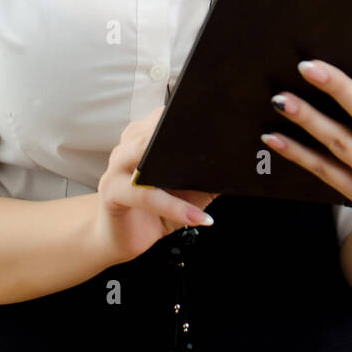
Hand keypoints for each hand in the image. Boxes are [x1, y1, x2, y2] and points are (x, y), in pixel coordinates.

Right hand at [93, 105, 219, 264]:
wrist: (127, 237)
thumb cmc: (160, 208)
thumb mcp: (190, 189)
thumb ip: (207, 172)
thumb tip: (240, 163)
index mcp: (146, 135)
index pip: (167, 115)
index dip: (188, 114)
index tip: (216, 118)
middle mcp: (129, 144)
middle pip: (155, 130)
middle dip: (182, 135)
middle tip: (212, 143)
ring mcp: (117, 166)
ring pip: (146, 157)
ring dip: (177, 168)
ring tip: (206, 178)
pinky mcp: (111, 192)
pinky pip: (145, 196)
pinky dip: (173, 207)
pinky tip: (197, 218)